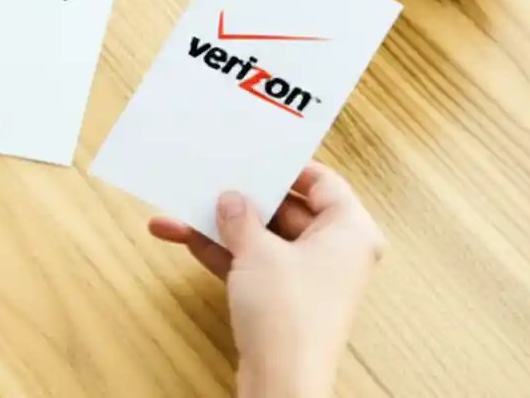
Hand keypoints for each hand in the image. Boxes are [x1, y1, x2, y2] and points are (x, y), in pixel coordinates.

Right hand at [148, 163, 384, 397]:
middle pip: (286, 209)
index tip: (254, 154)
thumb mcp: (257, 251)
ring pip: (262, 238)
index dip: (287, 167)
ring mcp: (307, 278)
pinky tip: (179, 235)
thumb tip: (232, 199)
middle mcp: (334, 252)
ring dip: (221, 225)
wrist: (281, 382)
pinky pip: (250, 263)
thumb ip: (241, 217)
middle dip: (242, 198)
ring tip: (180, 205)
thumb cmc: (288, 314)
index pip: (323, 182)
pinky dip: (220, 252)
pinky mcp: (281, 301)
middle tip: (211, 176)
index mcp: (349, 231)